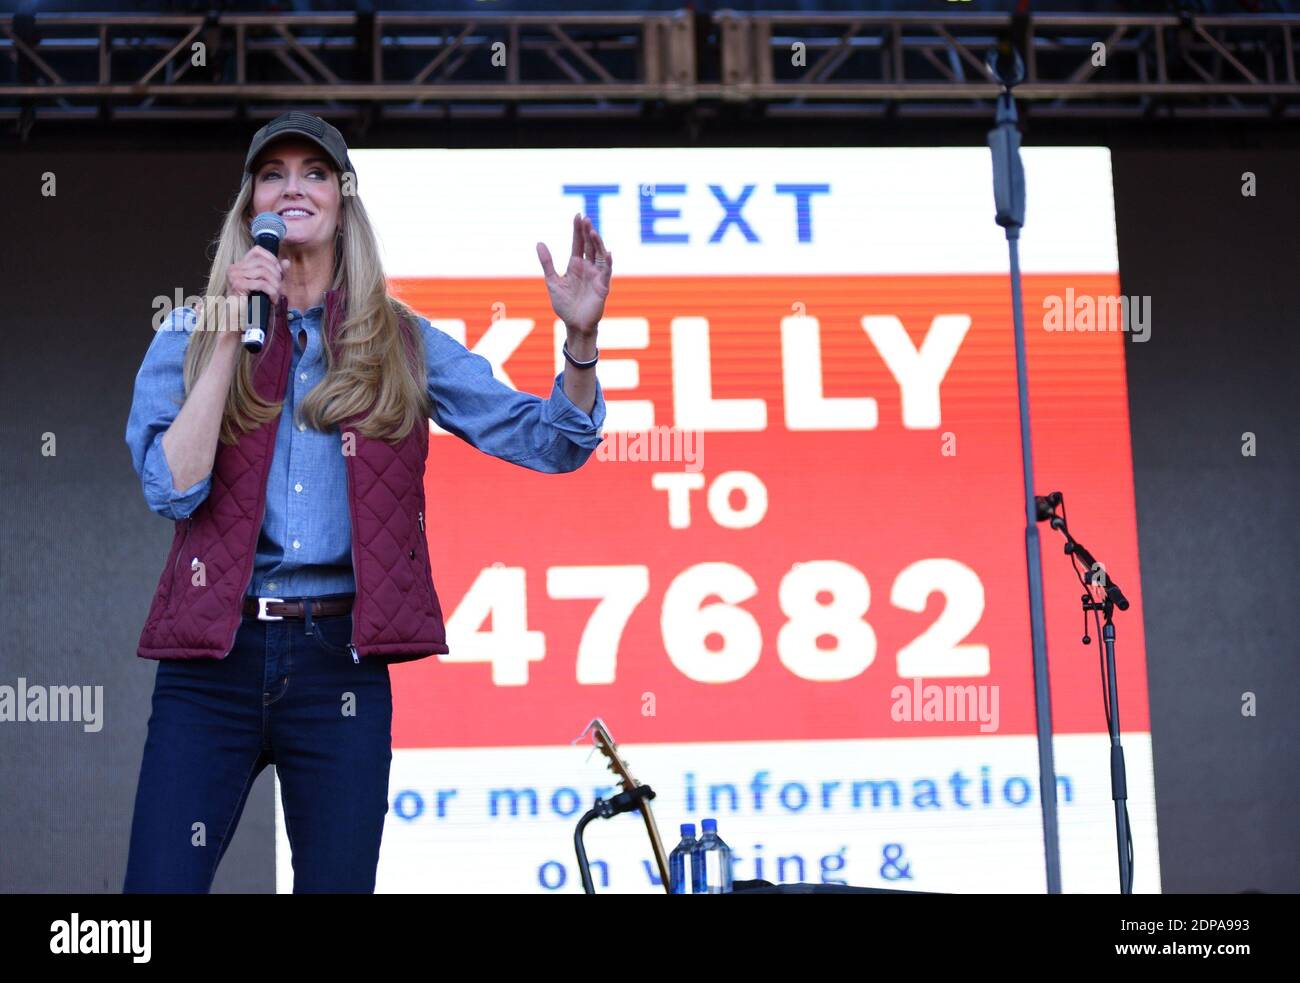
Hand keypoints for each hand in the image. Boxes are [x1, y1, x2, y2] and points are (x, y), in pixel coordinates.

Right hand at [227, 245, 290, 328]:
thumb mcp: (266, 287)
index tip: (279, 274)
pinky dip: (271, 292)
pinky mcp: (238, 285)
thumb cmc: (252, 307)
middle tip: (279, 289)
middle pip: (263, 262)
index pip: (257, 251)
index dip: (272, 259)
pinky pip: (262, 283)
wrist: (239, 324)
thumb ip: (275, 273)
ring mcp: (234, 276)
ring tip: (275, 296)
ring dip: (275, 285)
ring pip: (264, 272)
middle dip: (276, 275)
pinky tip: (272, 300)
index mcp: (239, 266)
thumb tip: (286, 262)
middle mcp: (234, 268)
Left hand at [536, 213, 611, 335]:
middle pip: (589, 245)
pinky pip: (607, 272)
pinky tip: (608, 253)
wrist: (574, 324)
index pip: (578, 243)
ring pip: (599, 255)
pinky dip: (608, 263)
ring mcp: (596, 275)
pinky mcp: (603, 286)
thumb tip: (539, 243)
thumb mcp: (552, 281)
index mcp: (575, 265)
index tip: (577, 215)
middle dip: (587, 232)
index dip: (577, 230)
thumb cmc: (564, 305)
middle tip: (585, 218)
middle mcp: (587, 267)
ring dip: (597, 243)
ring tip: (593, 231)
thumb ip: (547, 263)